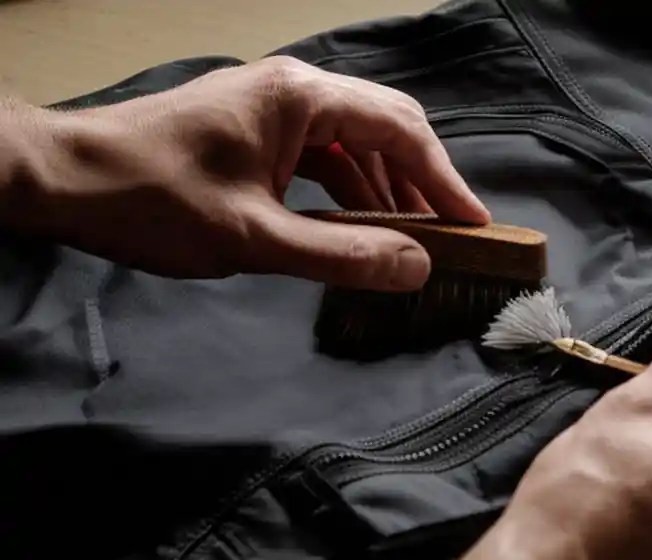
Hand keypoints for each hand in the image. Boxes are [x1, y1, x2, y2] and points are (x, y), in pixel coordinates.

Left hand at [1, 56, 488, 289]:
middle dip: (422, 184)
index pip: (401, 130)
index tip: (477, 226)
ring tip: (411, 242)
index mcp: (302, 97)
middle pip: (385, 128)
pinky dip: (347, 192)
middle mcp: (294, 89)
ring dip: (384, 191)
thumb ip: (344, 255)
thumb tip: (419, 267)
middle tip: (454, 235)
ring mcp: (271, 106)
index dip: (445, 181)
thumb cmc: (152, 200)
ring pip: (354, 144)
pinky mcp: (253, 130)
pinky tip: (356, 230)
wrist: (62, 179)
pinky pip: (321, 155)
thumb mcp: (255, 238)